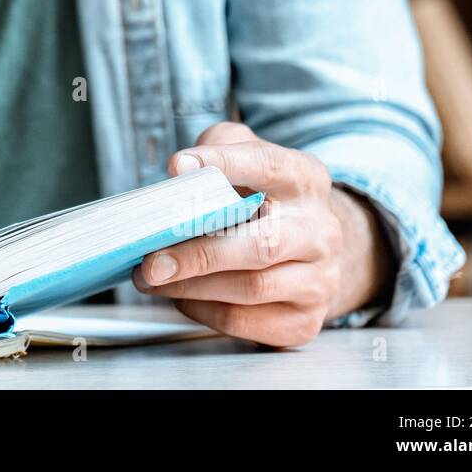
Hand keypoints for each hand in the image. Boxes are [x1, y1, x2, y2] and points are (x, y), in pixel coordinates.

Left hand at [131, 122, 393, 346]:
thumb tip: (182, 172)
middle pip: (261, 244)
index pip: (266, 166)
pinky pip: (245, 321)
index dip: (222, 165)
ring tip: (153, 279)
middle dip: (198, 254)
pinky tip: (181, 297)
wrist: (310, 247)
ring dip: (192, 286)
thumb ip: (215, 151)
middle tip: (152, 260)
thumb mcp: (245, 156)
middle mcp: (319, 230)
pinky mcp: (304, 320)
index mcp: (304, 179)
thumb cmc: (264, 198)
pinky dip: (204, 311)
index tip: (178, 168)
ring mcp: (319, 279)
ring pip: (251, 288)